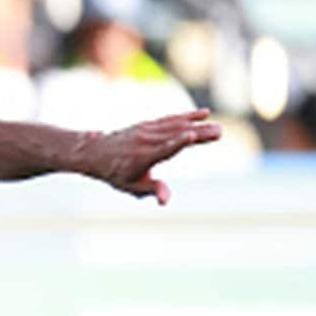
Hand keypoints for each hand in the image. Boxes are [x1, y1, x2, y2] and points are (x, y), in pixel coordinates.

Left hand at [84, 109, 220, 204]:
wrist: (96, 152)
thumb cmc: (117, 174)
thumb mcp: (132, 187)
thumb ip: (152, 190)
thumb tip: (165, 201)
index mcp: (141, 158)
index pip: (162, 150)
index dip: (176, 143)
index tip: (191, 136)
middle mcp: (144, 142)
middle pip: (174, 136)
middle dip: (197, 134)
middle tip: (219, 132)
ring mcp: (146, 131)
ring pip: (175, 126)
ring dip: (197, 125)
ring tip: (217, 127)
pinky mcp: (149, 124)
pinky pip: (170, 119)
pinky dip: (187, 115)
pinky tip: (204, 114)